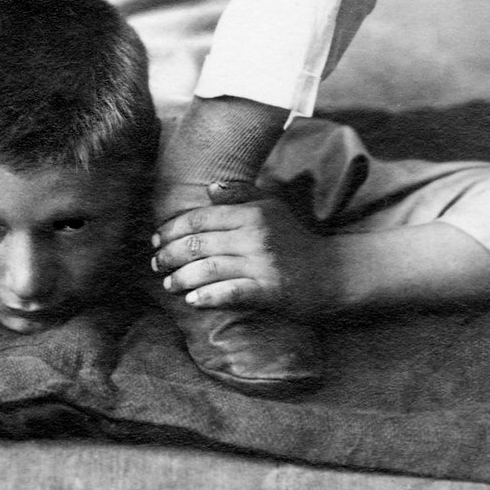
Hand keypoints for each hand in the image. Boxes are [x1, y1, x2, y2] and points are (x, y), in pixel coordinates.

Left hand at [152, 186, 332, 317]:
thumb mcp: (272, 208)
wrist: (334, 272)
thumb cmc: (296, 239)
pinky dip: (208, 297)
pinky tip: (193, 301)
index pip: (199, 218)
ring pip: (208, 269)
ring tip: (169, 284)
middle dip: (169, 255)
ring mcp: (262, 263)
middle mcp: (255, 235)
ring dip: (181, 278)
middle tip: (156, 264)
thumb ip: (241, 195)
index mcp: (252, 212)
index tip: (156, 239)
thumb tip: (210, 188)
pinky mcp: (270, 290)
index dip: (172, 229)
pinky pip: (230, 293)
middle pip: (198, 243)